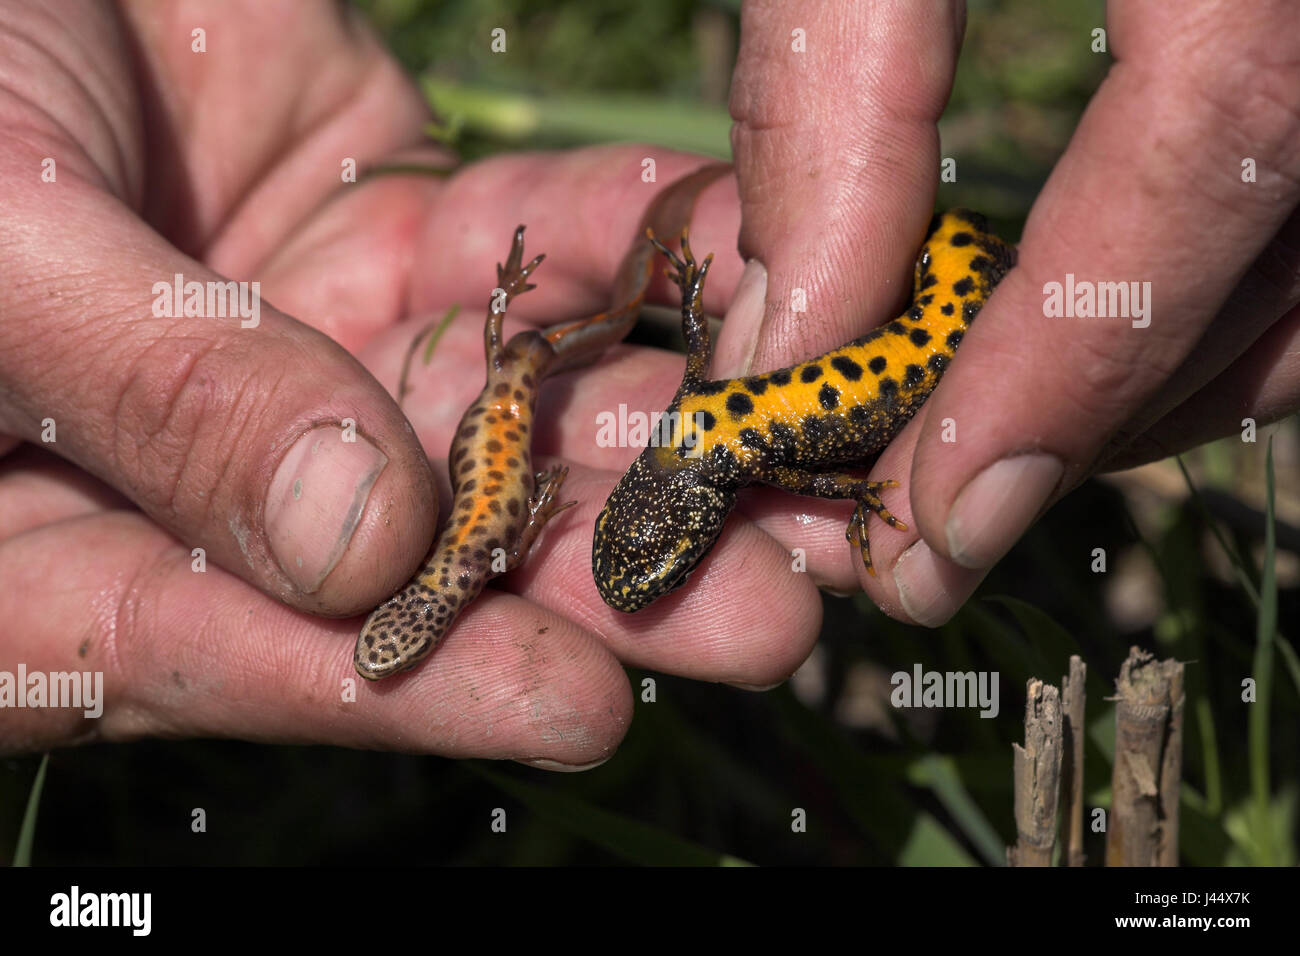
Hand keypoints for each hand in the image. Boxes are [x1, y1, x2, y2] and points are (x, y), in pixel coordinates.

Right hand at [0, 0, 818, 763]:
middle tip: (761, 616)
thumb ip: (162, 399)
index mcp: (49, 534)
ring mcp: (311, 348)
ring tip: (787, 475)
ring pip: (494, 412)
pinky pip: (518, 247)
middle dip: (587, 579)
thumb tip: (354, 549)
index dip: (411, 684)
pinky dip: (616, 248)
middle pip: (411, 554)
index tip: (582, 705)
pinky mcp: (387, 235)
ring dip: (643, 436)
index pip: (230, 646)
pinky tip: (722, 261)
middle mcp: (207, 467)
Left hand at [720, 0, 1299, 625]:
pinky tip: (1077, 348)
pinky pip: (1298, 236)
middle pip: (1274, 273)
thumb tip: (784, 341)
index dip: (1066, 364)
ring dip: (1154, 394)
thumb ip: (828, 98)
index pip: (1205, 163)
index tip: (938, 517)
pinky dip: (1198, 317)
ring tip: (990, 468)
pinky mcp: (1299, 54)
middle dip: (1098, 423)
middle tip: (940, 530)